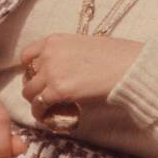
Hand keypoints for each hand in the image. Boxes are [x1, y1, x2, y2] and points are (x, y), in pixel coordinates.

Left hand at [19, 33, 144, 121]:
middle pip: (28, 77)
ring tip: (49, 109)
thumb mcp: (87, 45)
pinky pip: (39, 106)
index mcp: (56, 40)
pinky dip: (42, 113)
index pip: (27, 55)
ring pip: (29, 93)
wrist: (130, 66)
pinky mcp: (58, 90)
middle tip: (47, 97)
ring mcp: (52, 72)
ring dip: (37, 102)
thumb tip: (64, 69)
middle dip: (35, 88)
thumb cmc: (117, 55)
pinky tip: (50, 117)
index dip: (31, 69)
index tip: (39, 78)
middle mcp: (49, 54)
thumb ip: (68, 54)